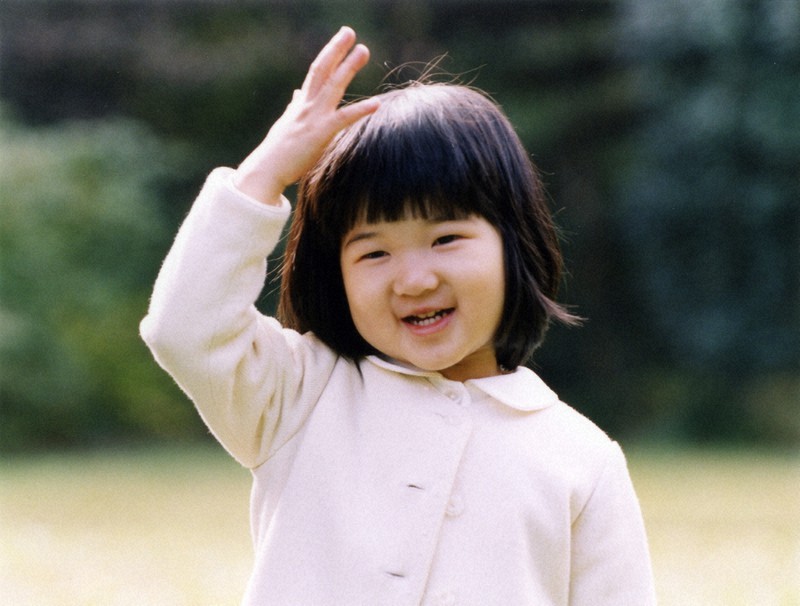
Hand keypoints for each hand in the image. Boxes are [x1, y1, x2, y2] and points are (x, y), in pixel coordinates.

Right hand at [234, 27, 379, 204]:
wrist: (267, 169)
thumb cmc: (277, 153)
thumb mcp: (286, 124)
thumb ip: (295, 107)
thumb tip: (297, 94)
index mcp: (301, 104)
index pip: (316, 73)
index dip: (328, 55)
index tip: (340, 41)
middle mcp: (306, 105)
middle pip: (322, 70)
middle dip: (336, 49)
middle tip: (349, 32)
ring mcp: (313, 117)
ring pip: (333, 85)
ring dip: (349, 66)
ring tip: (363, 50)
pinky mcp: (321, 133)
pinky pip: (344, 118)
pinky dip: (361, 109)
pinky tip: (377, 103)